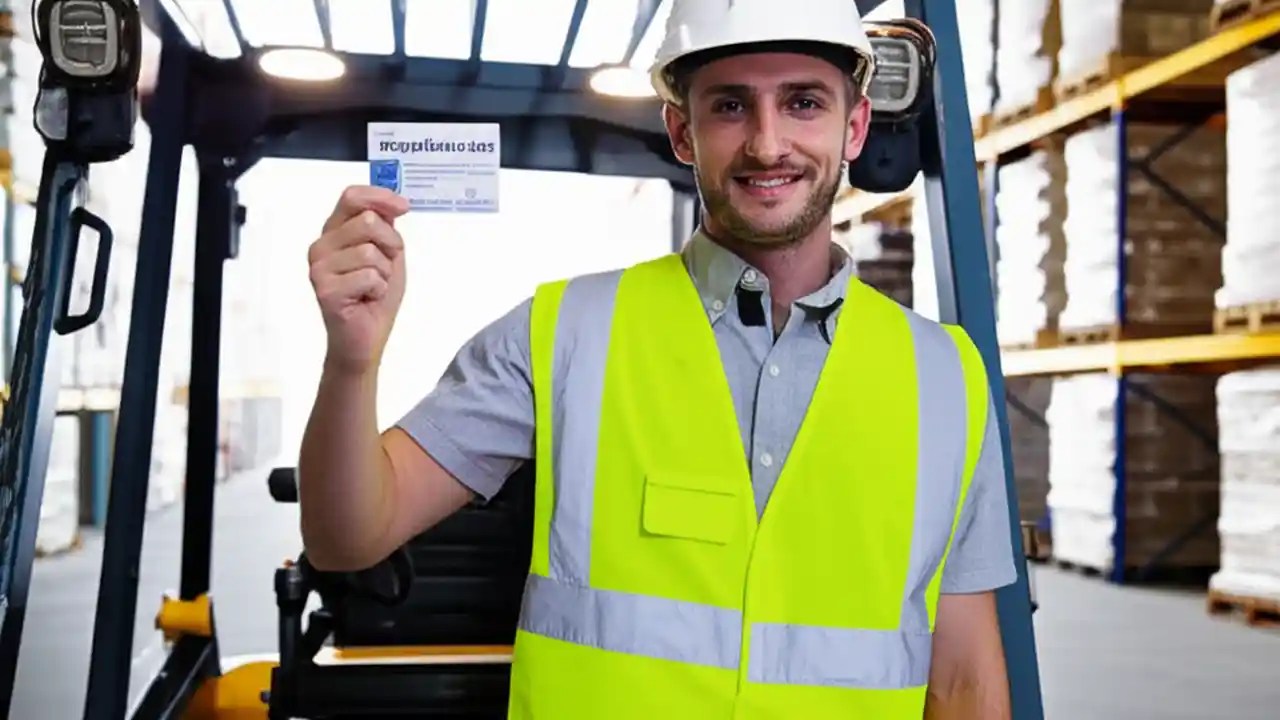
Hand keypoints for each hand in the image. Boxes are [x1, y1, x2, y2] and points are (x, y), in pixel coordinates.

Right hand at [309, 186, 410, 374]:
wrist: (364, 340)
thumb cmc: (375, 297)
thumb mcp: (388, 256)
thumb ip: (386, 229)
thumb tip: (394, 204)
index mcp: (334, 233)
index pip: (351, 197)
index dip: (379, 197)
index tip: (403, 206)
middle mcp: (321, 246)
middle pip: (367, 222)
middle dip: (390, 245)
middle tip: (385, 270)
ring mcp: (319, 268)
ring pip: (370, 251)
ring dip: (384, 273)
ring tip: (373, 288)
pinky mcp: (325, 289)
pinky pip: (369, 276)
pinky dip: (378, 290)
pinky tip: (367, 299)